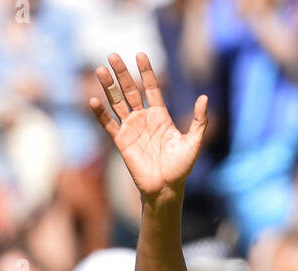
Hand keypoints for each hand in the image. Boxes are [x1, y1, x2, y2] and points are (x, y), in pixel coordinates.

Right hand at [90, 53, 207, 199]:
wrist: (166, 188)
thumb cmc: (181, 168)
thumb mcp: (193, 142)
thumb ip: (198, 120)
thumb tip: (204, 97)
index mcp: (160, 116)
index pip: (151, 88)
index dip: (146, 72)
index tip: (140, 55)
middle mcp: (144, 119)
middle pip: (130, 90)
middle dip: (122, 73)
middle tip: (113, 55)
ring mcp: (131, 129)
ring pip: (117, 103)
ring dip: (108, 87)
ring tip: (101, 70)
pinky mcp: (121, 141)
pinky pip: (108, 124)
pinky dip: (100, 113)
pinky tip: (94, 100)